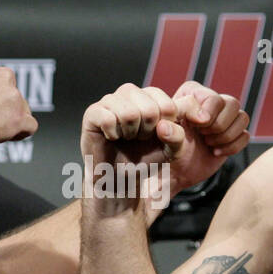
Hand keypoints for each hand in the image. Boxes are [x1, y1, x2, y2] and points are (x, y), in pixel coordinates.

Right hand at [79, 82, 247, 206]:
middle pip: (149, 107)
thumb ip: (180, 132)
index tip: (157, 137)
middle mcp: (130, 94)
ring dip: (130, 133)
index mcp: (151, 97)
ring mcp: (110, 101)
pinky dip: (113, 134)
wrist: (120, 179)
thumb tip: (172, 123)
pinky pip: (107, 118)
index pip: (168, 104)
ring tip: (126, 138)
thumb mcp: (170, 148)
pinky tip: (112, 137)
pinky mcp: (92, 113)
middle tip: (139, 138)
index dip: (166, 127)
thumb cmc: (145, 161)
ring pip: (128, 112)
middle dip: (148, 131)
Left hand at [159, 81, 248, 197]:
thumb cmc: (166, 148)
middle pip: (232, 104)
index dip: (208, 115)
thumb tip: (177, 125)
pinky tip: (215, 152)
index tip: (196, 127)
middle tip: (203, 136)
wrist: (176, 169)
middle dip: (218, 126)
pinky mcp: (234, 132)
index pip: (213, 98)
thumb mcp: (165, 138)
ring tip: (208, 143)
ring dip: (226, 136)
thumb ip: (171, 130)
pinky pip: (246, 135)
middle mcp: (211, 100)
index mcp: (193, 93)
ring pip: (243, 117)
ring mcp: (225, 116)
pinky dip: (232, 147)